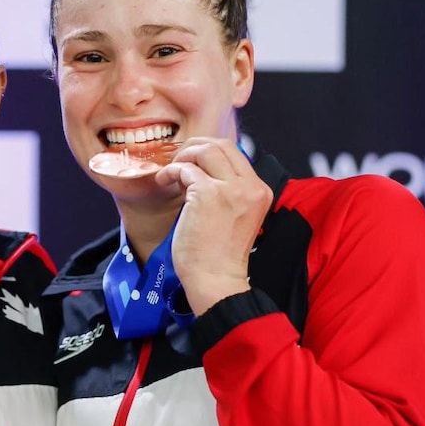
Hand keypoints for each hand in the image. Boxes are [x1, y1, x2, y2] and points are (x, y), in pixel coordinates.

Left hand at [155, 137, 271, 314]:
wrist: (216, 280)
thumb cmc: (220, 255)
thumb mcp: (238, 216)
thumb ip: (229, 192)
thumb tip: (202, 170)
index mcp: (260, 191)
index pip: (238, 154)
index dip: (212, 151)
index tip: (195, 159)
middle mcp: (249, 186)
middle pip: (222, 145)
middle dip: (197, 146)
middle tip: (180, 157)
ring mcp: (230, 189)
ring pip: (205, 151)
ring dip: (183, 156)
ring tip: (172, 171)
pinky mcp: (207, 194)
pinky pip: (185, 169)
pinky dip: (171, 171)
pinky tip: (164, 181)